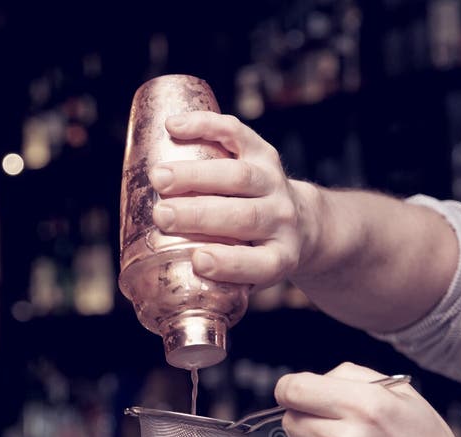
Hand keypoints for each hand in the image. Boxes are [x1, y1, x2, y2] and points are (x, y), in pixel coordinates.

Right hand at [148, 111, 306, 287]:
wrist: (302, 223)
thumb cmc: (260, 254)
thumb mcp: (251, 278)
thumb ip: (215, 283)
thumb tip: (159, 287)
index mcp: (280, 258)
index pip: (260, 264)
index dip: (230, 263)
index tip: (198, 260)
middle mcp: (282, 221)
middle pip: (244, 217)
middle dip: (201, 215)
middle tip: (163, 215)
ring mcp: (275, 184)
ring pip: (239, 177)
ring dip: (196, 175)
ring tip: (159, 178)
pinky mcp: (264, 152)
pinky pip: (237, 133)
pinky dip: (205, 126)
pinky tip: (173, 127)